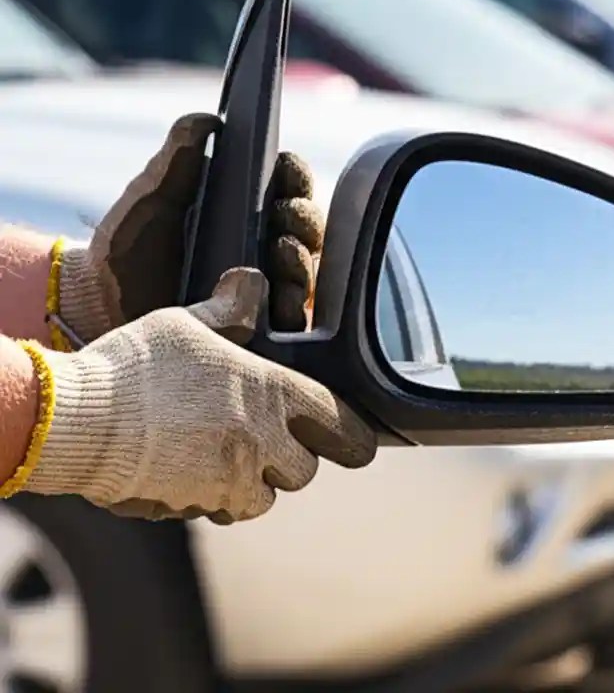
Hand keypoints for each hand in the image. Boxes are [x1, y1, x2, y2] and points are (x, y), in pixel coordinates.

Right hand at [25, 268, 375, 523]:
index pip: (342, 424)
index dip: (351, 435)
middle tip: (265, 441)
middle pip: (305, 470)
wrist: (79, 420)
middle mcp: (262, 441)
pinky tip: (192, 475)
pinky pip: (224, 511)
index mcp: (272, 393)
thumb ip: (228, 312)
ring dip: (255, 484)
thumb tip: (251, 284)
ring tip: (224, 458)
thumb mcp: (185, 324)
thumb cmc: (133, 365)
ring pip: (267, 497)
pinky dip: (219, 500)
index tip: (351, 438)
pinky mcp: (198, 505)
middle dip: (292, 460)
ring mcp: (231, 479)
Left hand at [57, 113, 324, 342]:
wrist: (97, 308)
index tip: (285, 170)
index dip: (294, 175)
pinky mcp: (261, 330)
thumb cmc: (125, 250)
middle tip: (285, 216)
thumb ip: (176, 158)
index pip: (288, 184)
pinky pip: (295, 321)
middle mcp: (263, 248)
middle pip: (307, 227)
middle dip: (304, 217)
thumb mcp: (149, 198)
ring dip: (303, 260)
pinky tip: (281, 299)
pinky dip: (295, 308)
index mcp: (245, 209)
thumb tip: (207, 119)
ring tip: (283, 253)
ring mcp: (265, 290)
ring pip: (308, 272)